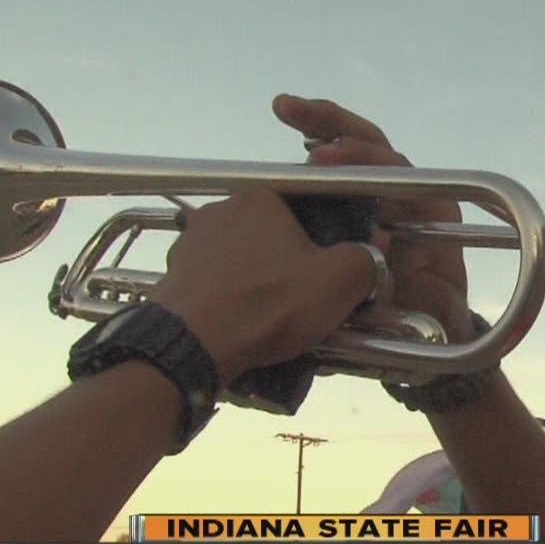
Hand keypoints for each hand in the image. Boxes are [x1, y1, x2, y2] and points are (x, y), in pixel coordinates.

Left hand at [149, 187, 378, 386]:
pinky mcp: (174, 276)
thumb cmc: (268, 304)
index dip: (328, 237)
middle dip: (293, 262)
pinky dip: (233, 300)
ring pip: (244, 259)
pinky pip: (217, 283)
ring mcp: (190, 242)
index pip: (307, 205)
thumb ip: (367, 261)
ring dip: (262, 281)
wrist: (191, 346)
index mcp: (260, 197)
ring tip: (276, 319)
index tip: (334, 270)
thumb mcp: (339, 281)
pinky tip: (244, 326)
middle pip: (274, 233)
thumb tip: (370, 260)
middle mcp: (220, 209)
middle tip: (309, 299)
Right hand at [271, 94, 475, 341]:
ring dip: (321, 128)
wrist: (436, 335)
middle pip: (373, 145)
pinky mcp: (362, 213)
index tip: (321, 159)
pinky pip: (338, 180)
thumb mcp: (437, 310)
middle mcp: (411, 197)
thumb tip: (377, 258)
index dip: (360, 157)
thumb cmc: (441, 322)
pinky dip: (316, 160)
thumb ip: (415, 290)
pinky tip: (288, 152)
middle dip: (333, 122)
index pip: (395, 168)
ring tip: (284, 108)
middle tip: (288, 108)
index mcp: (433, 210)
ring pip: (355, 153)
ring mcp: (384, 202)